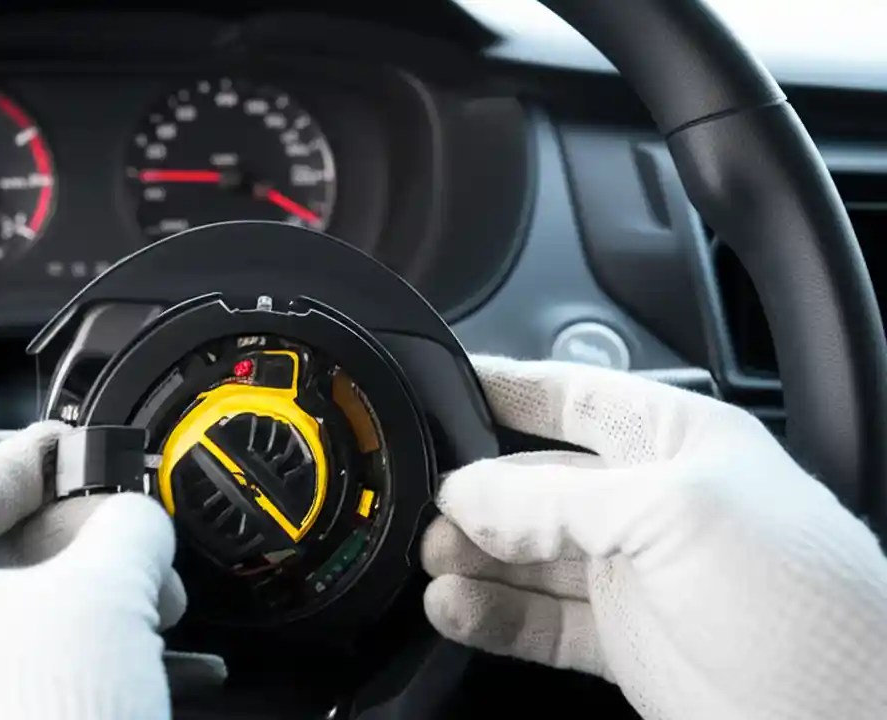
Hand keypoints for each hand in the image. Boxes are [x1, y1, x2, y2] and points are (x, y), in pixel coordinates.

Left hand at [0, 422, 184, 719]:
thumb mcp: (106, 595)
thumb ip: (126, 528)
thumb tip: (136, 519)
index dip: (29, 457)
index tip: (73, 447)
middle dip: (80, 543)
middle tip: (135, 538)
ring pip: (11, 629)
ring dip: (91, 608)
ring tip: (157, 613)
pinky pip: (19, 687)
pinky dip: (82, 667)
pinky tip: (151, 672)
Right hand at [422, 356, 886, 719]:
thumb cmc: (807, 607)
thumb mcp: (673, 515)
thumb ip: (558, 498)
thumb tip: (468, 492)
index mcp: (680, 442)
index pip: (577, 396)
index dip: (508, 388)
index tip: (442, 389)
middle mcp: (653, 503)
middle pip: (537, 480)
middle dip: (477, 491)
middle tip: (429, 506)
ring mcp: (636, 576)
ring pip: (528, 553)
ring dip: (473, 555)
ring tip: (434, 561)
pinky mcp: (622, 643)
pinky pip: (534, 619)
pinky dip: (488, 614)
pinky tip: (455, 608)